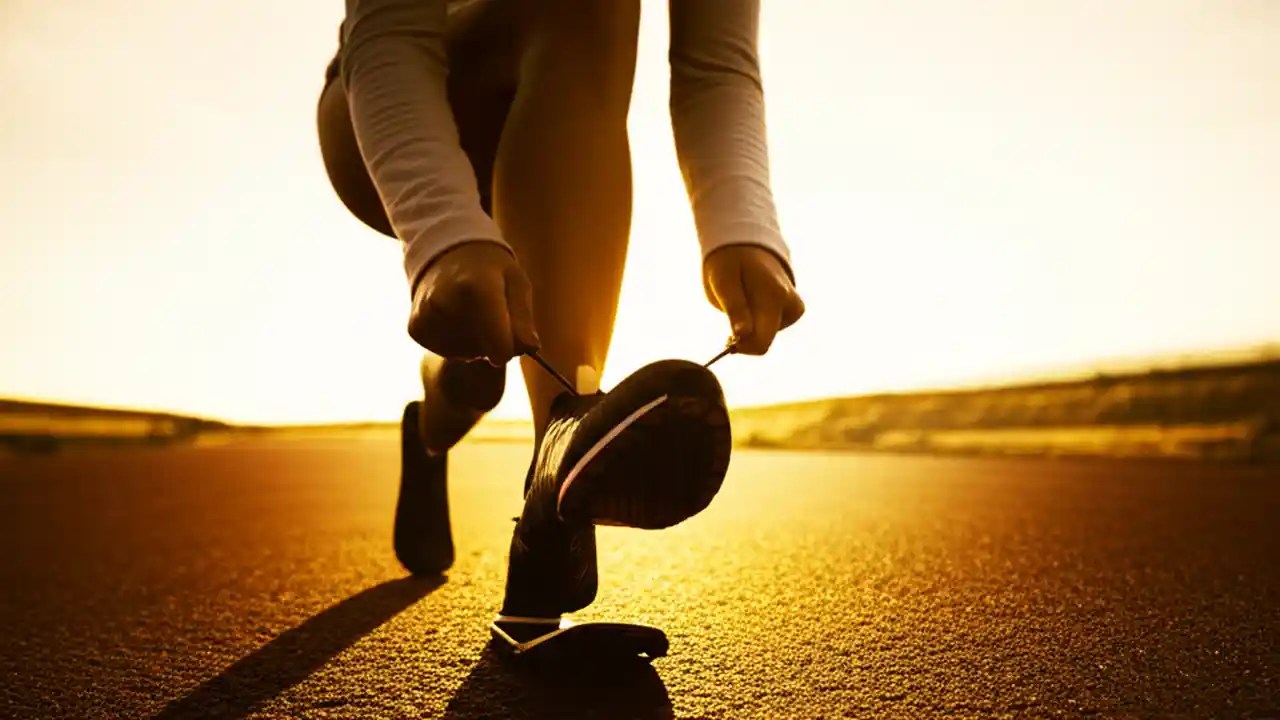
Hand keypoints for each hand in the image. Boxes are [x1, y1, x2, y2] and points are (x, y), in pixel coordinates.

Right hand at [408, 242, 539, 365]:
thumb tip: (530, 348)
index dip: (511, 348)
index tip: (513, 339)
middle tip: (491, 313)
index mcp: (478, 288)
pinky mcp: (415, 329)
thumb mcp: (516, 283)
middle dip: (494, 342)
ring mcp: (426, 317)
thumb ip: (523, 318)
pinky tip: (456, 319)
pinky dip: (456, 344)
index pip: (500, 345)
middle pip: (484, 352)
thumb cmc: (490, 268)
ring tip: (472, 312)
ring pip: (466, 355)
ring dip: (476, 343)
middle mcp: (445, 303)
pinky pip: (446, 353)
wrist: (446, 251)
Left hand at [703, 245, 804, 354]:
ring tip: (742, 303)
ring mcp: (794, 306)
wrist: (747, 243)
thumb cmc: (730, 262)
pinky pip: (775, 326)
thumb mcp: (723, 281)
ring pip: (769, 335)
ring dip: (753, 327)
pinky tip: (753, 303)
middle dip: (746, 339)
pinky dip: (762, 321)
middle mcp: (790, 303)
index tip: (727, 339)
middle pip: (766, 341)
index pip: (762, 342)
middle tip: (730, 322)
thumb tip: (742, 335)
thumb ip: (735, 308)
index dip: (742, 347)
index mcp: (773, 297)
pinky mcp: (795, 309)